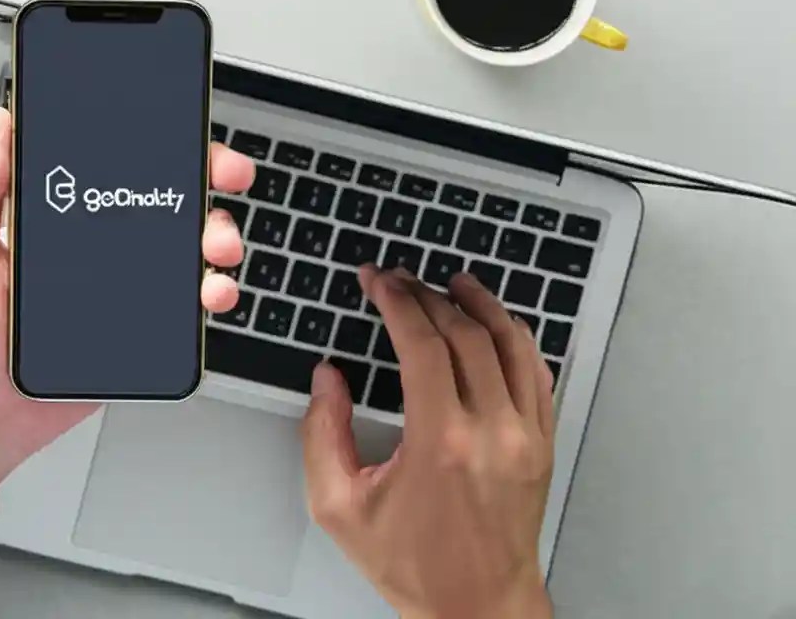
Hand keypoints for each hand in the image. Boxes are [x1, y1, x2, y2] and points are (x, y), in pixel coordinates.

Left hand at [0, 107, 254, 508]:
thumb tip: (0, 124)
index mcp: (64, 215)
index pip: (118, 162)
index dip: (158, 140)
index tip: (182, 125)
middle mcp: (103, 243)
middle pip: (170, 196)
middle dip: (209, 178)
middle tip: (225, 176)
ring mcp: (129, 282)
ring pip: (192, 245)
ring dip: (221, 235)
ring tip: (218, 249)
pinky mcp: (145, 323)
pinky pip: (190, 301)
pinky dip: (215, 291)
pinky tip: (212, 293)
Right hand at [302, 267, 555, 618]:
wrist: (478, 608)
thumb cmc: (414, 566)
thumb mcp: (339, 507)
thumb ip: (322, 435)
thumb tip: (326, 378)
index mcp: (441, 442)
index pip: (422, 343)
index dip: (396, 301)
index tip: (378, 281)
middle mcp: (492, 432)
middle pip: (465, 334)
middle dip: (427, 296)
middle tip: (401, 280)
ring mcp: (526, 437)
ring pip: (512, 344)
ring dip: (482, 305)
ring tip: (456, 282)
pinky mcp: (542, 445)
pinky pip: (538, 374)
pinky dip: (517, 339)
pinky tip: (498, 325)